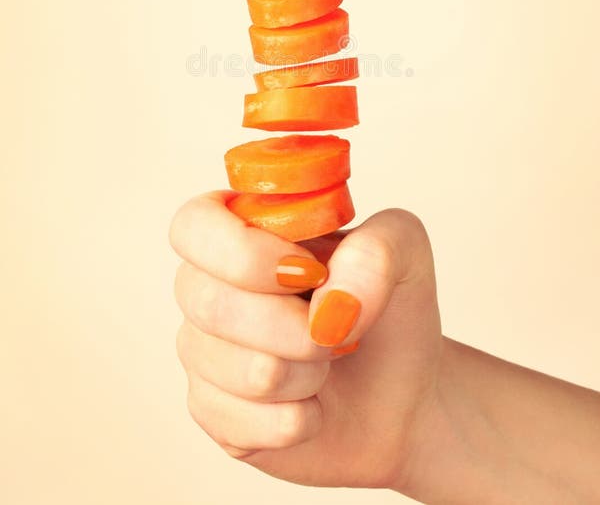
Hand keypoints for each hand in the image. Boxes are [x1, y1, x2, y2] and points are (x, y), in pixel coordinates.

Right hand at [169, 190, 440, 490]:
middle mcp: (207, 285)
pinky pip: (241, 424)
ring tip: (327, 361)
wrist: (404, 395)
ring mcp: (202, 351)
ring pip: (238, 369)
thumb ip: (376, 249)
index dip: (243, 252)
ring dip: (307, 373)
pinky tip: (312, 405)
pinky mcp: (211, 413)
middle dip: (297, 327)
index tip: (307, 271)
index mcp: (241, 229)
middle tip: (337, 330)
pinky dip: (299, 418)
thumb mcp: (406, 250)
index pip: (194, 224)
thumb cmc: (390, 310)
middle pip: (211, 303)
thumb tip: (330, 299)